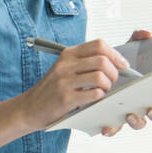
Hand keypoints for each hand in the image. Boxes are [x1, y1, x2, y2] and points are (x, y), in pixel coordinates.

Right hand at [17, 37, 131, 130]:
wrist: (29, 107)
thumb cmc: (53, 88)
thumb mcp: (65, 68)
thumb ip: (85, 61)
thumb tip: (115, 61)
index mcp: (68, 54)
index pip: (99, 44)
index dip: (115, 54)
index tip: (122, 65)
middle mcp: (65, 64)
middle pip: (102, 61)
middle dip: (114, 73)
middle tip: (112, 82)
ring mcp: (64, 81)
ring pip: (100, 77)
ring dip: (108, 86)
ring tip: (103, 91)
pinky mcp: (65, 98)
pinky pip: (94, 94)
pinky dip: (100, 97)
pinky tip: (94, 99)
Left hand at [100, 29, 151, 136]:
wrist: (86, 79)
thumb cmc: (112, 68)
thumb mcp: (124, 54)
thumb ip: (136, 42)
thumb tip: (146, 33)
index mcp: (145, 95)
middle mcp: (137, 107)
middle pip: (150, 117)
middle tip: (149, 109)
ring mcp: (122, 115)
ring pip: (133, 124)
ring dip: (134, 122)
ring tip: (128, 115)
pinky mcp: (107, 120)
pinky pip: (111, 129)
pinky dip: (111, 129)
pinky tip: (106, 126)